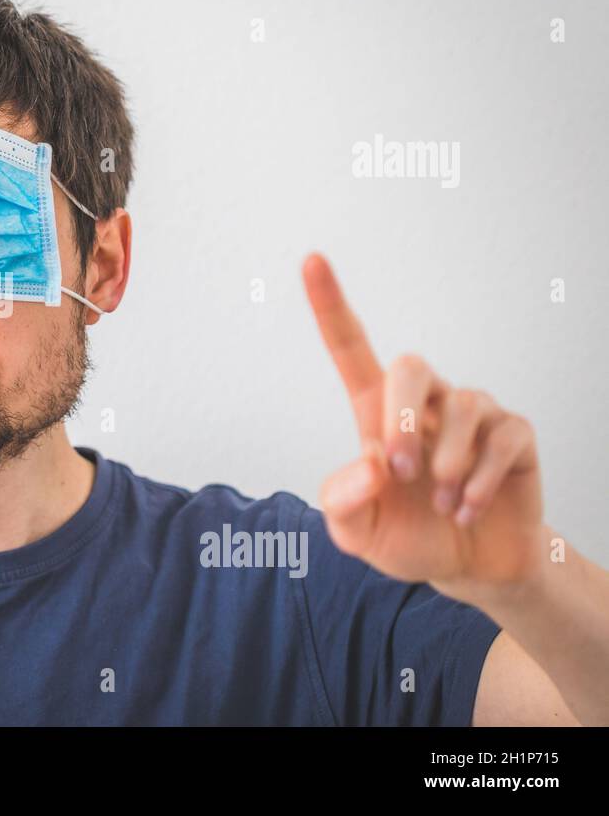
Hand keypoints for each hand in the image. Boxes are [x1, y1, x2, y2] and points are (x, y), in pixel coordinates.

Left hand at [302, 253, 545, 601]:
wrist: (468, 566)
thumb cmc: (406, 536)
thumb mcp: (357, 532)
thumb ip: (343, 503)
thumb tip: (371, 466)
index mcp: (375, 414)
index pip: (351, 348)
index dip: (330, 305)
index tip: (311, 260)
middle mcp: (425, 403)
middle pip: (411, 365)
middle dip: (403, 417)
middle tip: (400, 472)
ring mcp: (473, 415)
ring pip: (464, 406)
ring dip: (449, 466)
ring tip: (443, 503)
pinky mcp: (515, 436)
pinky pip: (503, 440)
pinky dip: (481, 484)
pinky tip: (469, 508)